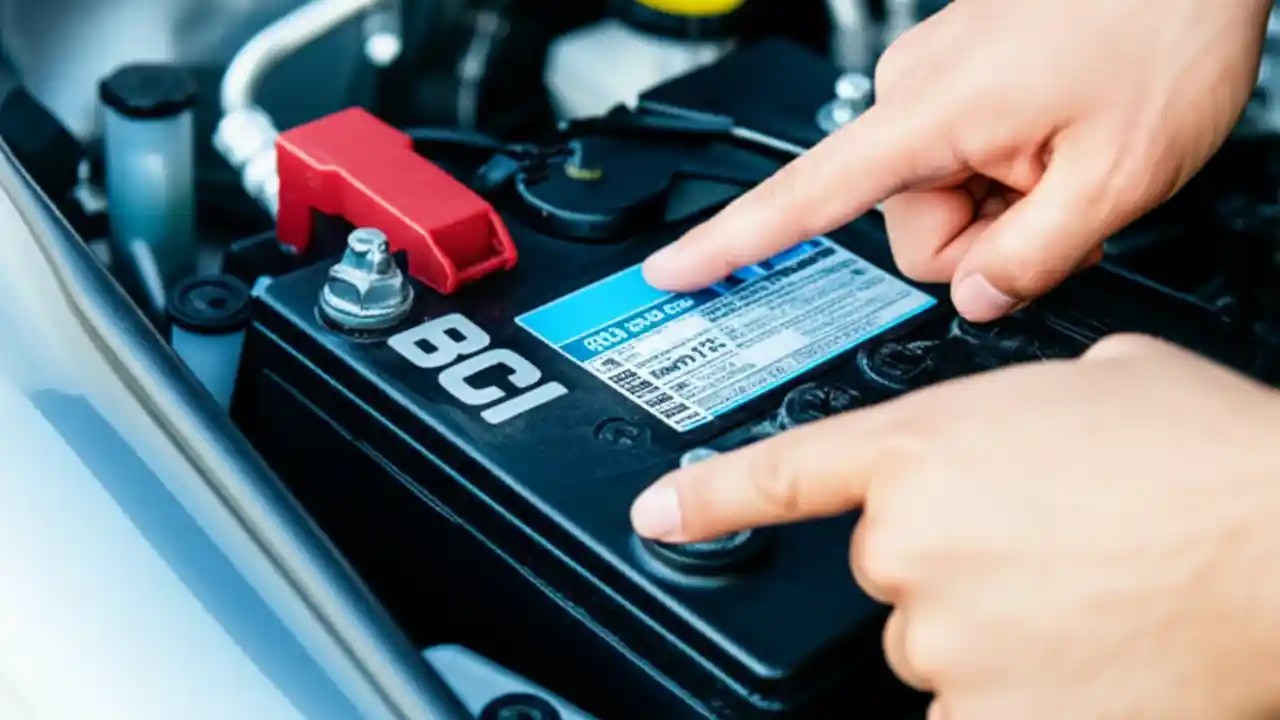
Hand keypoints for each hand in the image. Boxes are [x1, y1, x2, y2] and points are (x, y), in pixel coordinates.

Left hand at [630, 335, 1279, 718]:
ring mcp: (940, 635)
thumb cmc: (1205, 459)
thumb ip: (1014, 410)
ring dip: (990, 627)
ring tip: (1081, 594)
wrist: (1278, 547)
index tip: (659, 514)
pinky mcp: (984, 717)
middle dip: (950, 561)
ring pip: (934, 641)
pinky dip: (1018, 687)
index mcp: (922, 446)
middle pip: (888, 567)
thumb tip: (1021, 431)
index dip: (708, 497)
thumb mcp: (1094, 380)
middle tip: (1042, 547)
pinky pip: (970, 707)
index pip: (780, 476)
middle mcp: (910, 541)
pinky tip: (1083, 656)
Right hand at [643, 0, 1270, 321]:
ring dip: (1003, 205)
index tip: (673, 271)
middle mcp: (912, 91)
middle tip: (1060, 204)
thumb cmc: (1161, 29)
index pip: (805, 196)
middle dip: (983, 238)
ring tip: (1070, 162)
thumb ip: (1032, 261)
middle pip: (910, 228)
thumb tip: (975, 301)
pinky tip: (1060, 141)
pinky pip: (961, 157)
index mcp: (931, 116)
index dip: (732, 243)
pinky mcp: (957, 75)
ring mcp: (933, 79)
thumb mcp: (1119, 177)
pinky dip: (1009, 171)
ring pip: (940, 198)